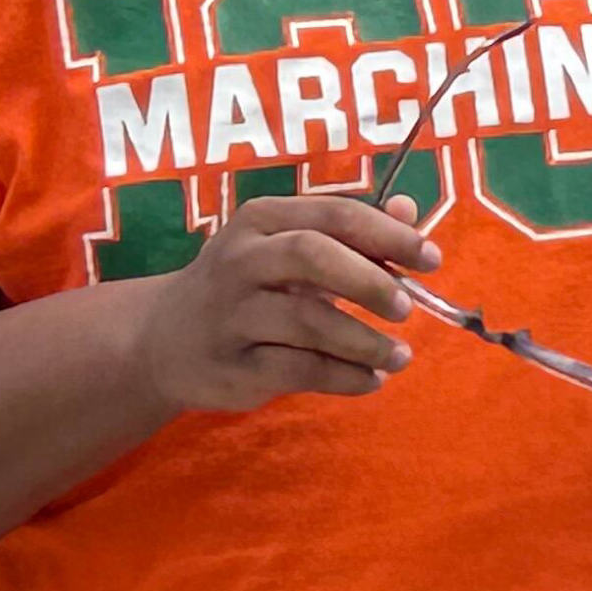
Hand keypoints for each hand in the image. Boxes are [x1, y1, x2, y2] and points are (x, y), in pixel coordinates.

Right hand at [135, 191, 440, 412]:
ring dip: (364, 341)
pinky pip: (297, 370)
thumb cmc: (247, 285)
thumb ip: (351, 230)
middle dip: (369, 281)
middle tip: (407, 308)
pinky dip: (344, 377)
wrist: (160, 340)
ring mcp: (230, 314)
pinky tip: (371, 380)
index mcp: (262, 220)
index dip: (390, 236)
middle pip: (312, 256)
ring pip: (306, 321)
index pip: (335, 215)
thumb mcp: (287, 245)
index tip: (431, 260)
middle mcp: (240, 260)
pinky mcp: (230, 365)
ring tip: (400, 356)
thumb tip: (411, 210)